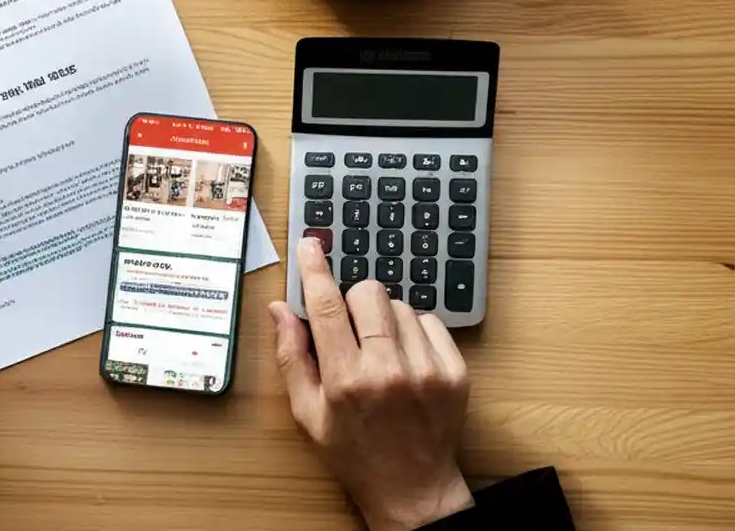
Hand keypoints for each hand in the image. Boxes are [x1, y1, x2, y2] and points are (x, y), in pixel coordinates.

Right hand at [268, 237, 472, 529]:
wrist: (412, 490)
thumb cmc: (353, 454)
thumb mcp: (307, 414)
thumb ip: (291, 357)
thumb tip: (280, 308)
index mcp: (344, 380)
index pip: (327, 306)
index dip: (315, 269)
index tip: (311, 245)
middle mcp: (387, 371)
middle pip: (368, 293)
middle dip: (353, 300)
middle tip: (350, 328)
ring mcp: (426, 370)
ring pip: (400, 306)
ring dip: (385, 319)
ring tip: (381, 353)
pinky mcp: (455, 373)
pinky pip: (430, 322)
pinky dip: (414, 332)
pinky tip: (406, 360)